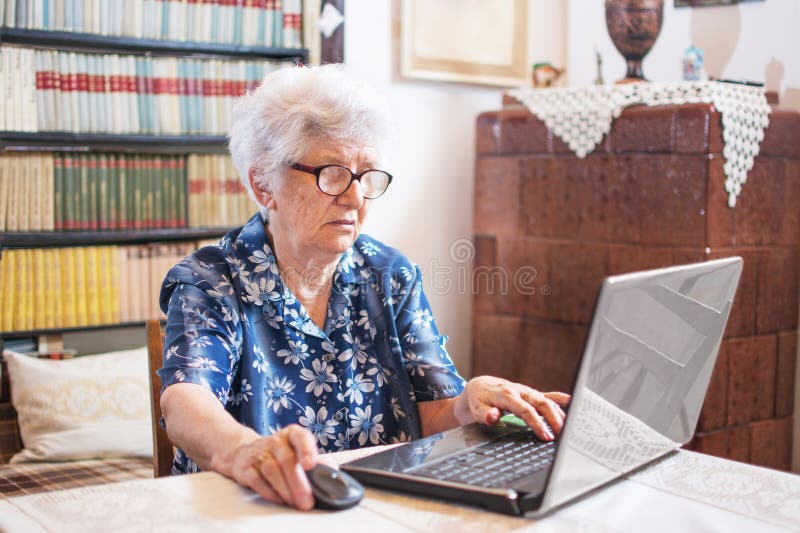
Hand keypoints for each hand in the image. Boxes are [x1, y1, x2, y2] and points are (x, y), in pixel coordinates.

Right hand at [226, 425, 317, 509]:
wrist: (245, 452)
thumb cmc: (279, 453)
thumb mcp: (297, 450)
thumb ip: (314, 460)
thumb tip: (332, 472)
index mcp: (292, 434)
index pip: (301, 437)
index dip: (307, 450)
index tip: (310, 465)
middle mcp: (275, 441)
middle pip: (287, 460)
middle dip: (298, 482)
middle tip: (306, 500)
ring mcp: (259, 453)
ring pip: (272, 470)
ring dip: (285, 489)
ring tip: (295, 502)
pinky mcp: (246, 468)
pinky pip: (257, 481)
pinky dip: (269, 492)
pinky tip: (279, 499)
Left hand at [453, 376, 570, 440]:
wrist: (480, 386)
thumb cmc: (478, 400)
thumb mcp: (475, 409)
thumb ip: (484, 414)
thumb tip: (493, 416)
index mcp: (506, 395)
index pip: (525, 410)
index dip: (537, 423)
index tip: (546, 436)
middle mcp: (520, 391)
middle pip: (542, 404)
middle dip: (554, 420)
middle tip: (562, 437)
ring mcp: (528, 392)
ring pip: (548, 401)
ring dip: (560, 414)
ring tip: (570, 430)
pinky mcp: (532, 394)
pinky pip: (550, 396)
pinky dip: (562, 401)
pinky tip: (576, 406)